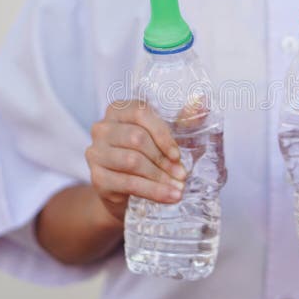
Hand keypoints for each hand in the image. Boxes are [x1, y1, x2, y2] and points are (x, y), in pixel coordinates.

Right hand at [85, 100, 187, 221]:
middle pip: (136, 138)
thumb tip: (202, 101)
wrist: (125, 190)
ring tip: (178, 188)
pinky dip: (152, 191)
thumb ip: (183, 119)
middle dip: (163, 159)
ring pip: (132, 161)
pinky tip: (169, 197)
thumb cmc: (149, 155)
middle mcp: (102, 128)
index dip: (162, 134)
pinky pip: (128, 183)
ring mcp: (96, 152)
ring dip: (160, 177)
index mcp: (119, 109)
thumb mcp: (166, 136)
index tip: (178, 155)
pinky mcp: (97, 177)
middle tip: (182, 175)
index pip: (140, 113)